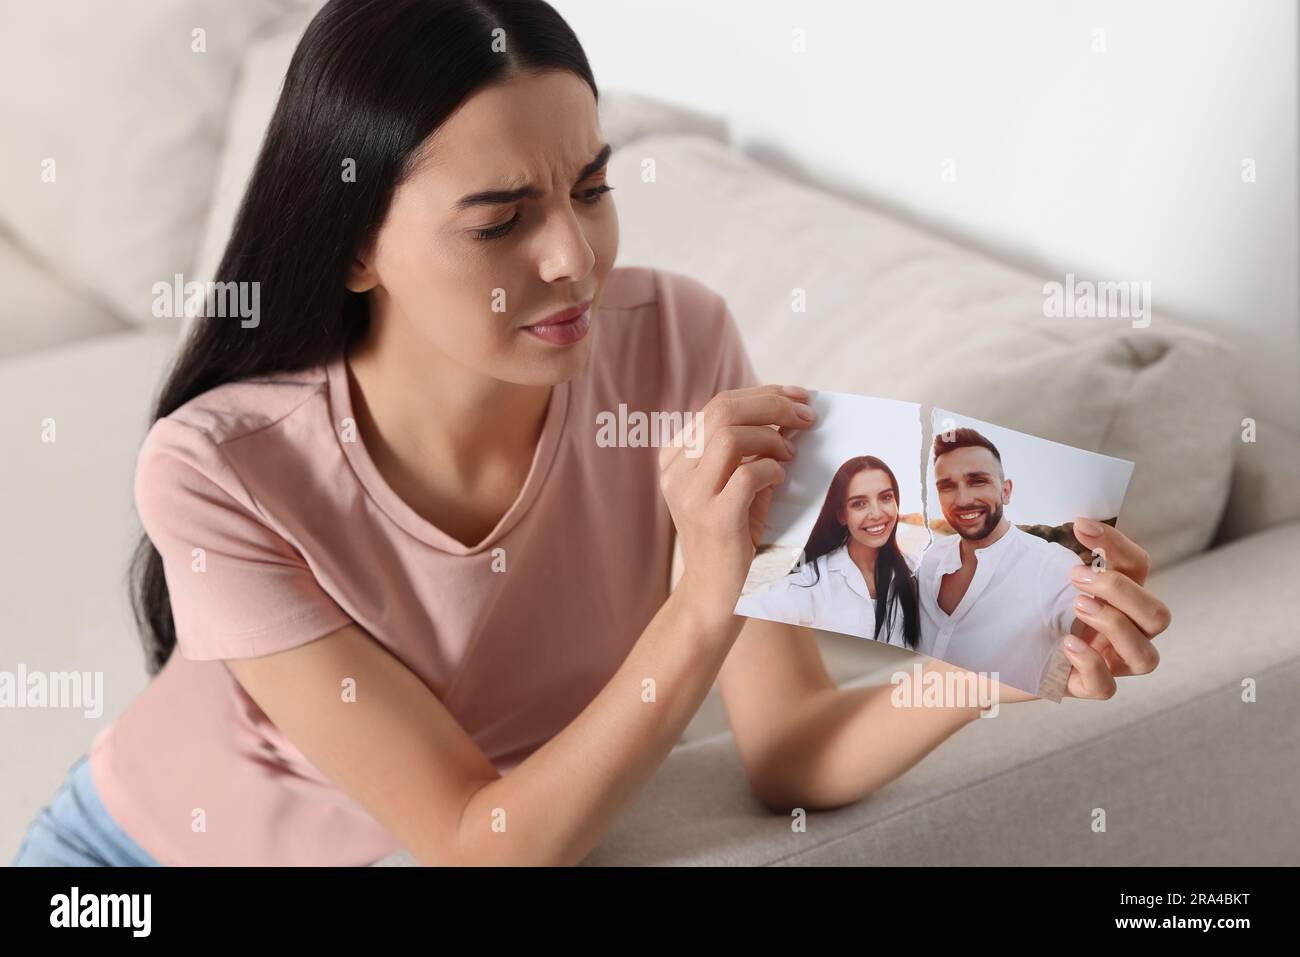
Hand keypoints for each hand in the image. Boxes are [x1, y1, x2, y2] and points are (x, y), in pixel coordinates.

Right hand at [659, 384, 815, 622]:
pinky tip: (780, 480)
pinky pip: (748, 474)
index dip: (763, 394)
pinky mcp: (713, 518)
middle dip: (772, 405)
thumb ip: (751, 450)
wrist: (714, 596)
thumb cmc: (732, 537)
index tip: (798, 398)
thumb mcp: (736, 484)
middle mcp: (675, 471)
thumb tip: (788, 413)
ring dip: (772, 437)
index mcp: (675, 457)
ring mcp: (690, 494)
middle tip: (807, 415)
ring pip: (730, 435)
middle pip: (722, 410)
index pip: (718, 405)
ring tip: (791, 453)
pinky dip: (772, 470)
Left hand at [1000, 518, 1171, 702]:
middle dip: (1123, 590)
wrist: (974, 651)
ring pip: (1145, 657)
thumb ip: (1019, 541)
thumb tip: (1005, 514)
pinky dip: (1091, 663)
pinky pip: (1106, 687)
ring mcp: (1103, 663)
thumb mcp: (1012, 568)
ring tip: (1077, 606)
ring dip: (1116, 626)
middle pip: (1157, 615)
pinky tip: (1065, 643)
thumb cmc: (1002, 605)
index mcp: (1112, 598)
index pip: (1137, 567)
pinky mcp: (1078, 688)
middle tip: (1076, 576)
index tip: (1079, 525)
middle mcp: (1117, 632)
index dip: (1117, 543)